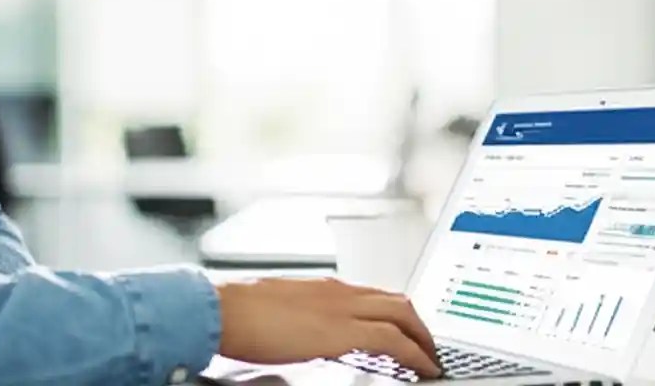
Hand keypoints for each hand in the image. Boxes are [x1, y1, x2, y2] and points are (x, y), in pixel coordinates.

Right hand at [215, 277, 440, 377]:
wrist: (224, 310)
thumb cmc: (238, 312)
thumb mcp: (278, 309)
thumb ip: (299, 316)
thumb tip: (302, 330)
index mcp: (323, 287)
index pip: (373, 295)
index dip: (396, 313)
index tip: (405, 329)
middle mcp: (339, 291)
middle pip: (396, 301)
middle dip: (418, 324)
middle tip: (428, 345)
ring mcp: (343, 307)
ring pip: (402, 313)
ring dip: (422, 336)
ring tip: (431, 358)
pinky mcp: (342, 330)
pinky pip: (393, 340)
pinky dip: (415, 353)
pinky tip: (423, 368)